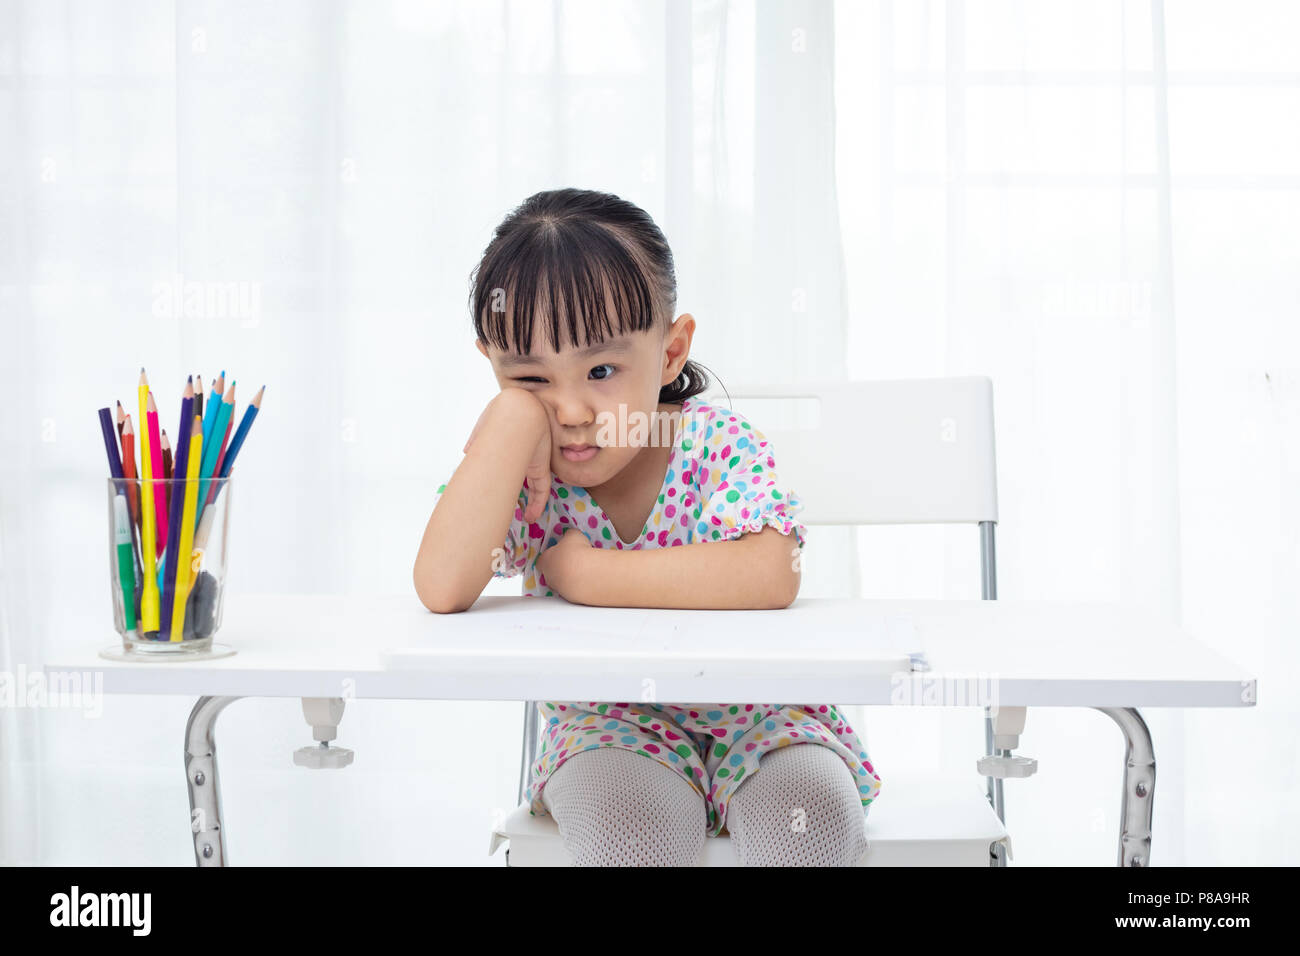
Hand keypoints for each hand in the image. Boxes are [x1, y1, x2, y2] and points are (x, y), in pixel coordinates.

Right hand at [464, 390, 552, 523]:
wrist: (518, 410)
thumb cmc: (498, 416)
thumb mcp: (484, 428)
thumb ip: (477, 439)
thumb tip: (468, 451)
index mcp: (511, 445)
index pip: (513, 465)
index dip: (507, 479)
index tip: (499, 493)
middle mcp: (525, 454)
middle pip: (527, 477)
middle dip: (521, 494)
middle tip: (518, 511)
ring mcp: (534, 462)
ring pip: (535, 486)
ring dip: (531, 504)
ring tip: (527, 518)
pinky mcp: (541, 468)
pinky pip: (541, 489)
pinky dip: (537, 503)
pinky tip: (532, 515)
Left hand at [536, 527, 594, 600]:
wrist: (587, 574)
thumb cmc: (575, 552)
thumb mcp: (573, 535)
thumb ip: (568, 536)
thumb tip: (570, 536)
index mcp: (544, 561)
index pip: (541, 560)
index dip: (550, 556)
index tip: (559, 553)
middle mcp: (549, 577)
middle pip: (551, 573)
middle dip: (561, 568)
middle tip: (573, 561)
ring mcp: (559, 589)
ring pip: (563, 583)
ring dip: (571, 578)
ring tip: (584, 570)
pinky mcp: (572, 598)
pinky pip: (575, 591)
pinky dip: (580, 586)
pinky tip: (589, 579)